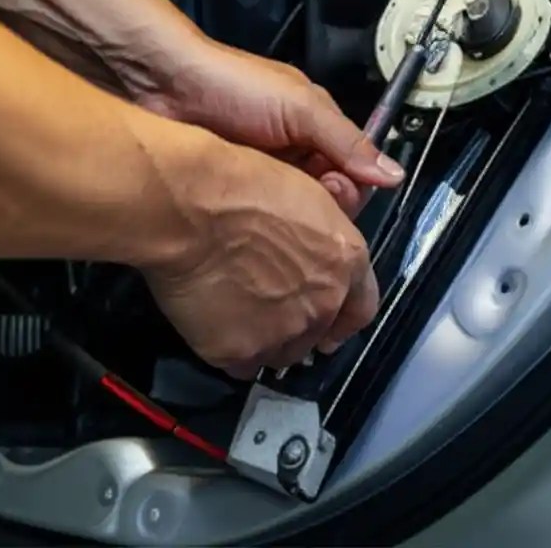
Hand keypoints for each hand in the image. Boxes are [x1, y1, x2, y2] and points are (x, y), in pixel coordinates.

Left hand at [126, 36, 403, 214]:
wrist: (160, 85)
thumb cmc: (232, 84)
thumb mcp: (301, 108)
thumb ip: (348, 141)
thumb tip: (393, 176)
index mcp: (316, 130)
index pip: (352, 172)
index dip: (350, 188)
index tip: (336, 191)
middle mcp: (292, 155)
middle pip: (325, 197)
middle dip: (324, 204)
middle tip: (307, 199)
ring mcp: (260, 176)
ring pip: (293, 212)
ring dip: (293, 216)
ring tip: (279, 213)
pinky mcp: (231, 193)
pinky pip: (258, 216)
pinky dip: (262, 222)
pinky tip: (256, 225)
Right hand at [142, 136, 377, 377]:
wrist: (187, 207)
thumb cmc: (242, 184)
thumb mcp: (306, 196)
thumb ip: (325, 239)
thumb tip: (324, 259)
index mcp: (346, 260)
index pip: (362, 307)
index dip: (344, 317)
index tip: (332, 325)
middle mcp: (323, 303)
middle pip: (320, 333)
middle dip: (301, 326)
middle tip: (269, 310)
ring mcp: (283, 332)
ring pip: (283, 354)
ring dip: (269, 341)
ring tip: (240, 316)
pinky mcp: (240, 352)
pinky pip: (243, 365)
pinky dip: (232, 350)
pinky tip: (216, 326)